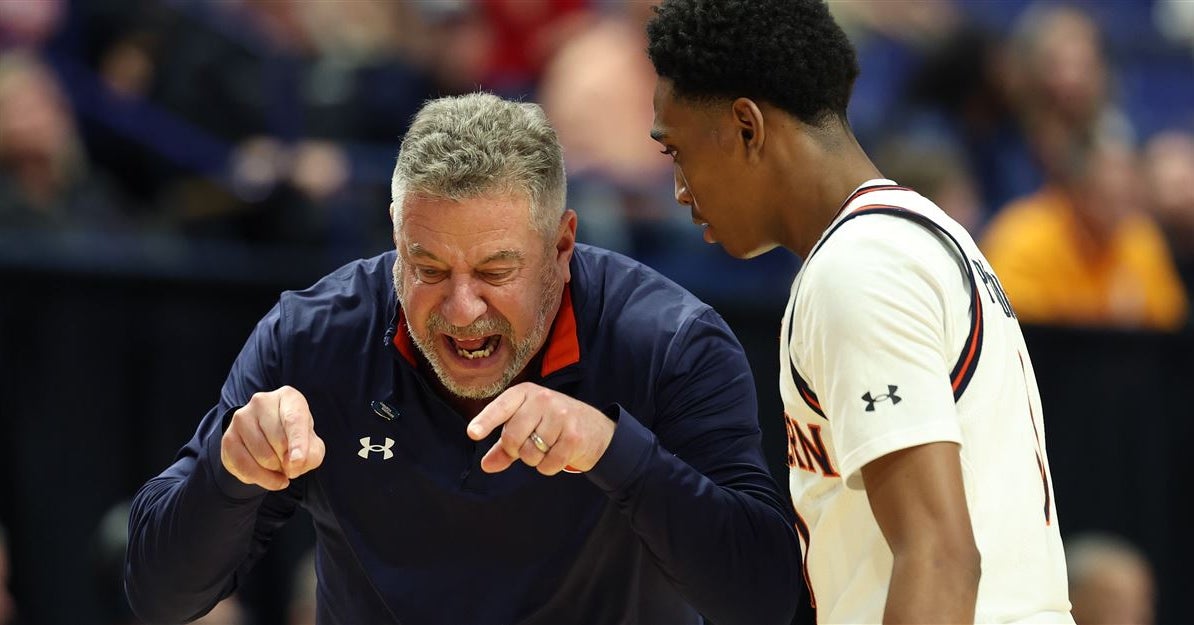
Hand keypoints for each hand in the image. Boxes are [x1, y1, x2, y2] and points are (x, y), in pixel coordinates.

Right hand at [220, 386, 325, 489]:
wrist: (269, 440)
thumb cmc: (295, 439)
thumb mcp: (312, 446)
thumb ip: (310, 455)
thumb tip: (292, 464)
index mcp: (288, 398)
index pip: (294, 420)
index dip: (298, 442)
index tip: (298, 461)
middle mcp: (262, 402)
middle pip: (278, 441)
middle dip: (288, 460)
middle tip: (290, 461)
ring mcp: (242, 418)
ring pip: (262, 456)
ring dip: (275, 470)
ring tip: (279, 465)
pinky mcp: (228, 437)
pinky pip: (244, 466)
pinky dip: (261, 479)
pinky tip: (269, 477)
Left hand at [466, 382, 615, 474]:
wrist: (596, 429)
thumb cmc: (553, 425)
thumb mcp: (527, 427)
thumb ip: (504, 447)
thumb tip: (486, 465)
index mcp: (526, 393)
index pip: (502, 406)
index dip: (486, 421)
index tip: (473, 433)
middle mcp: (543, 399)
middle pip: (512, 437)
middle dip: (516, 450)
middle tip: (530, 444)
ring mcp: (560, 416)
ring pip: (530, 453)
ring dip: (535, 460)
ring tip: (548, 447)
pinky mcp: (574, 436)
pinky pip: (548, 464)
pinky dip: (549, 467)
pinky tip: (558, 454)